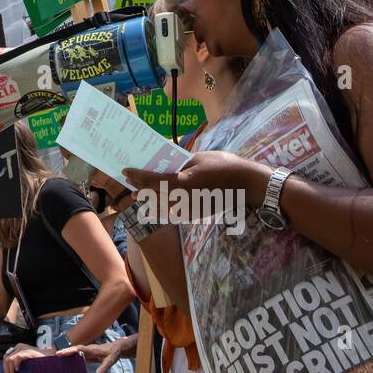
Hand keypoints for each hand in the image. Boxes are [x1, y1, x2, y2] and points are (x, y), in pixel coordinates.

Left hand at [3, 343, 50, 372]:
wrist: (49, 356)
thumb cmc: (39, 360)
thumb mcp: (26, 360)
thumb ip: (18, 361)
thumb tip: (9, 369)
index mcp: (18, 348)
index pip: (6, 356)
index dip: (5, 366)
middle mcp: (19, 347)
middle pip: (6, 357)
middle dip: (6, 369)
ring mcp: (23, 348)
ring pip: (9, 359)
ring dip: (10, 369)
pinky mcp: (27, 351)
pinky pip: (17, 358)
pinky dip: (16, 365)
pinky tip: (18, 370)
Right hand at [58, 337, 133, 372]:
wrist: (117, 347)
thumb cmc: (114, 353)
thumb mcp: (111, 361)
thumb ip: (104, 368)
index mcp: (93, 349)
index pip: (80, 348)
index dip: (72, 350)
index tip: (64, 352)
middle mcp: (88, 348)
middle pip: (75, 349)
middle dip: (66, 351)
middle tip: (56, 354)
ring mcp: (87, 350)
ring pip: (75, 351)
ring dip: (67, 352)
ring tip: (57, 357)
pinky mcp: (87, 353)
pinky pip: (78, 354)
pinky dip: (71, 355)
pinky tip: (66, 360)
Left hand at [123, 150, 269, 217]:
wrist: (248, 185)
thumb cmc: (224, 166)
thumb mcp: (199, 158)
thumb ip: (180, 162)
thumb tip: (165, 161)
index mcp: (182, 183)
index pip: (152, 181)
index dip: (137, 176)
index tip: (125, 171)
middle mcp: (182, 200)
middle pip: (153, 195)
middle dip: (140, 188)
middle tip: (128, 181)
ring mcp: (189, 210)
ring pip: (161, 206)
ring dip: (149, 200)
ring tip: (138, 195)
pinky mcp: (196, 214)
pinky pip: (174, 212)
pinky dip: (163, 207)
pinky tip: (157, 204)